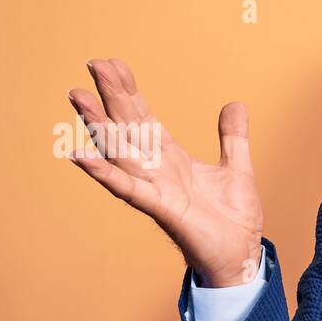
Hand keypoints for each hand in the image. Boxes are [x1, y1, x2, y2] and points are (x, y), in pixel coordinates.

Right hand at [65, 58, 263, 286]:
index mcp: (172, 159)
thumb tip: (235, 105)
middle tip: (94, 63)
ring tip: (79, 97)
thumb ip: (233, 137)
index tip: (112, 64)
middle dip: (112, 96)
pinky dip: (104, 173)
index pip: (144, 118)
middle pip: (128, 126)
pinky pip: (128, 189)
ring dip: (99, 125)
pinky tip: (80, 156)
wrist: (242, 257)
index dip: (129, 92)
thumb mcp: (238, 169)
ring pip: (120, 152)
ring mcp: (155, 189)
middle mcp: (157, 171)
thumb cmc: (233, 221)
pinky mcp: (161, 209)